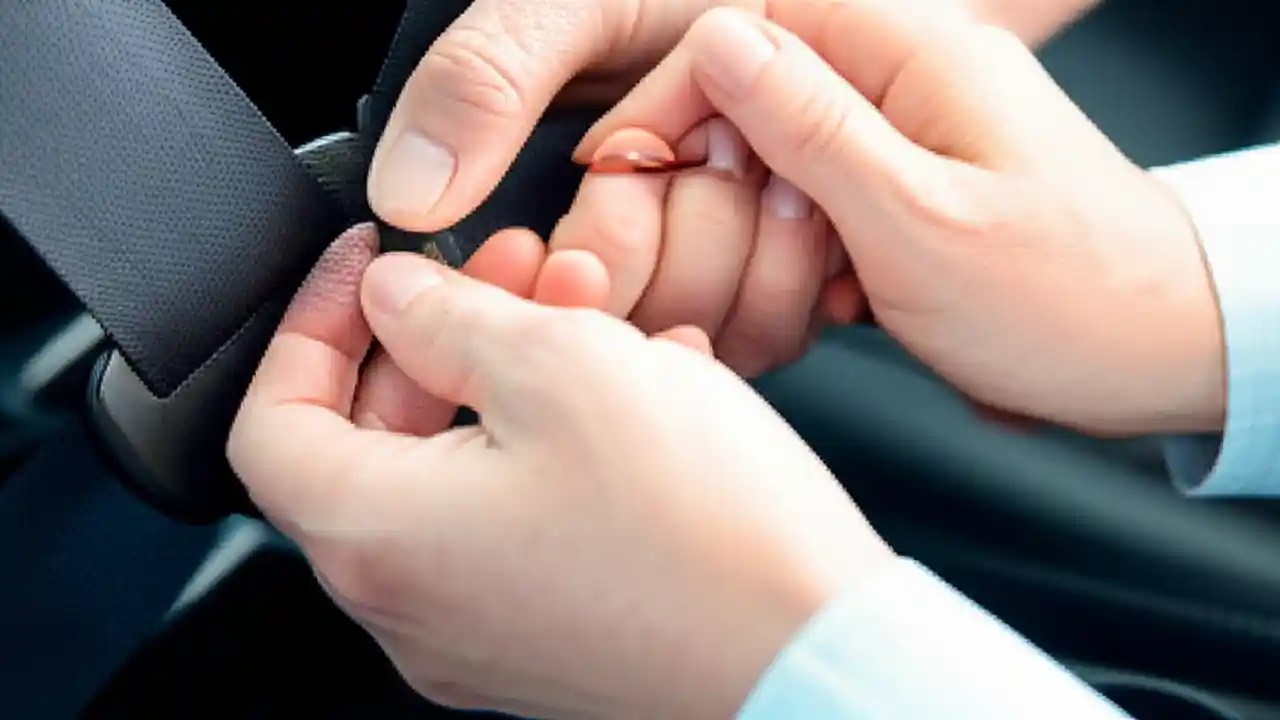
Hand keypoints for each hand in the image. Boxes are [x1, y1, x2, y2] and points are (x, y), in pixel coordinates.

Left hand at [228, 225, 892, 717]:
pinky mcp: (546, 634)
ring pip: (452, 473)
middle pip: (369, 442)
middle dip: (433, 335)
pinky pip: (513, 518)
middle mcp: (414, 604)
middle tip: (502, 268)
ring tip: (582, 318)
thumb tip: (396, 297)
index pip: (273, 419)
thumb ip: (447, 314)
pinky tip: (628, 391)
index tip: (366, 266)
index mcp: (383, 538)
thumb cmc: (704, 533)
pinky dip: (546, 442)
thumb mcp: (561, 365)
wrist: (818, 653)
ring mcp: (480, 629)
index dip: (311, 322)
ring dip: (499, 380)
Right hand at [566, 2, 1224, 436]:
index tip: (624, 166)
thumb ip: (813, 129)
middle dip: (710, 171)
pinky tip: (824, 306)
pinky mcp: (907, 193)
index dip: (675, 93)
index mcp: (914, 52)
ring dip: (755, 226)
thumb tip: (716, 47)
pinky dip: (798, 256)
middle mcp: (907, 78)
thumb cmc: (1064, 298)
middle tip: (695, 247)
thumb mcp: (919, 219)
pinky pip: (816, 203)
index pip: (752, 27)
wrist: (1161, 356)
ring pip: (778, 156)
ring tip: (782, 291)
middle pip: (756, 90)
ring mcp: (907, 136)